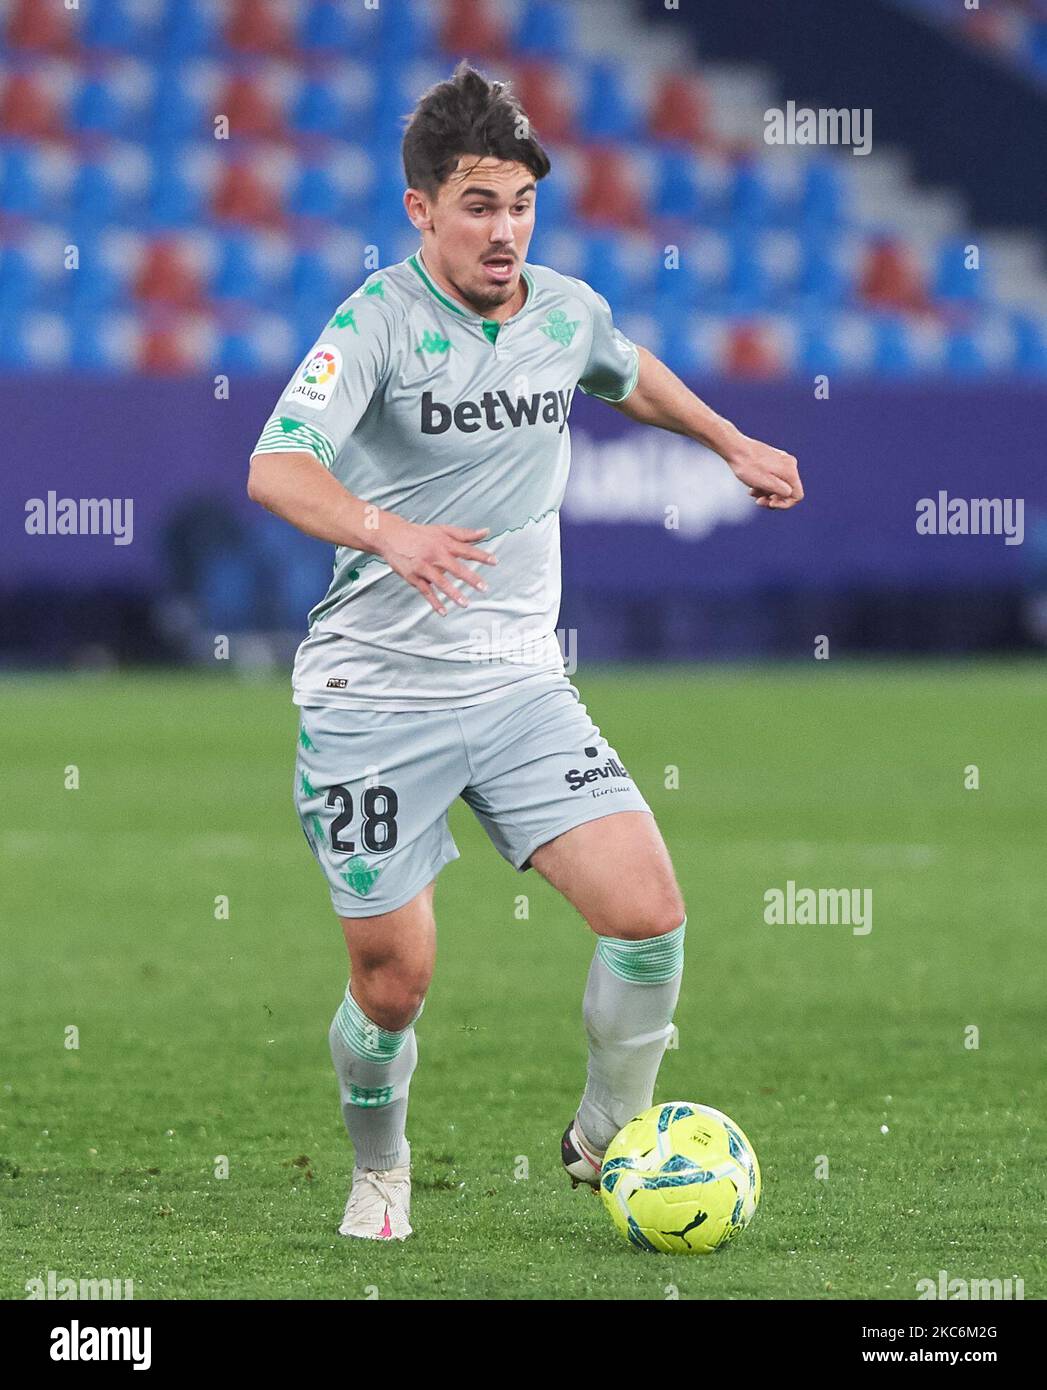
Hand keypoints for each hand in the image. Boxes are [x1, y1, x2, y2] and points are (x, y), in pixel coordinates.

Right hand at [375, 515, 496, 615]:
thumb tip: (487, 531)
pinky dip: (434, 602)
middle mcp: (435, 554)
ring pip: (440, 581)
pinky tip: (444, 611)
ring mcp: (423, 567)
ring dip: (453, 593)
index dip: (481, 556)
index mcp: (444, 543)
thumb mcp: (443, 530)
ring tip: (465, 603)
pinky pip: (425, 591)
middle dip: (470, 578)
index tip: (495, 562)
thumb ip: (465, 534)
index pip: (466, 550)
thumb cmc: (420, 534)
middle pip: (455, 567)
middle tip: (484, 587)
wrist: (391, 535)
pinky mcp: (413, 577)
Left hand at [724, 433, 803, 509]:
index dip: (784, 504)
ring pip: (780, 485)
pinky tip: (752, 486)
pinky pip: (774, 477)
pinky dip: (764, 484)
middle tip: (758, 501)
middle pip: (788, 491)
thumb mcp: (766, 484)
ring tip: (752, 492)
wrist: (736, 448)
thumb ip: (783, 491)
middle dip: (773, 498)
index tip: (770, 504)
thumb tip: (790, 494)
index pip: (797, 495)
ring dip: (767, 492)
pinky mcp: (774, 459)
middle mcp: (790, 464)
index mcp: (790, 471)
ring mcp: (782, 460)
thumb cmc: (748, 467)